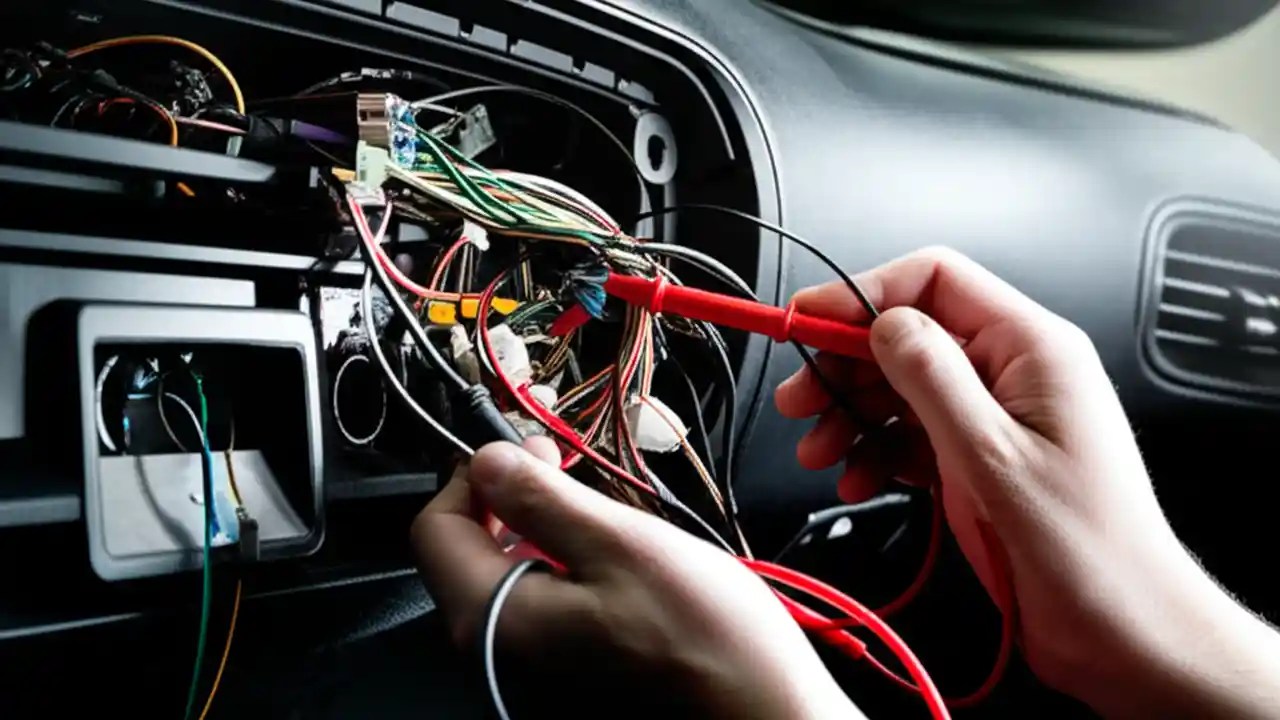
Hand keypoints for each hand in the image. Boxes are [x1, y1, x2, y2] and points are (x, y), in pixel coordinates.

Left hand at [410, 437, 863, 719]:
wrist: (762, 715)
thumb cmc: (706, 639)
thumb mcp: (621, 545)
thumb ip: (541, 500)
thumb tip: (486, 460)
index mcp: (496, 619)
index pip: (434, 529)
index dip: (471, 474)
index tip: (521, 443)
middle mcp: (498, 653)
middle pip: (466, 553)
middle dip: (506, 494)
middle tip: (557, 457)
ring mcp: (531, 669)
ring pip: (504, 576)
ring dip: (534, 525)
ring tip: (589, 501)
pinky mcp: (565, 674)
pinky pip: (538, 606)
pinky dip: (557, 564)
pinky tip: (604, 552)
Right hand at [776, 247, 1279, 717]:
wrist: (1124, 633)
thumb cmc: (1087, 549)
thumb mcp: (992, 455)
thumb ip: (932, 377)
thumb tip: (884, 322)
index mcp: (1032, 349)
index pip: (936, 281)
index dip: (864, 293)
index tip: (808, 322)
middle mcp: (1013, 374)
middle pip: (909, 337)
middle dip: (845, 366)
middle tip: (799, 400)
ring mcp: (996, 419)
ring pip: (902, 390)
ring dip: (852, 417)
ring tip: (819, 452)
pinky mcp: (981, 461)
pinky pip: (914, 437)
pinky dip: (876, 454)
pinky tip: (857, 480)